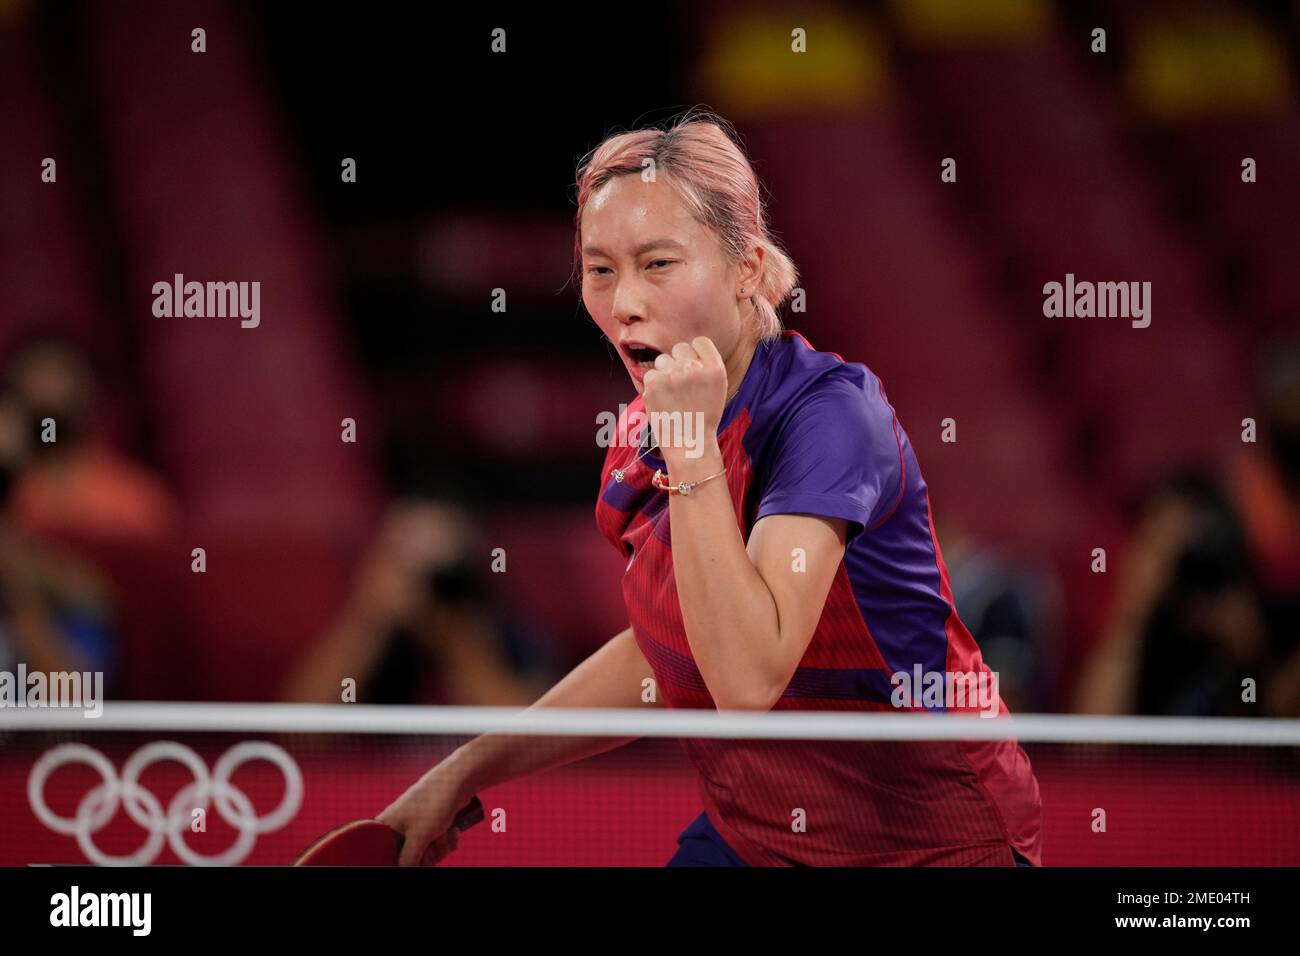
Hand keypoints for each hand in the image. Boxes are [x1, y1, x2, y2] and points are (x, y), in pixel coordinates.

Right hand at [376, 759, 474, 865]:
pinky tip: (454, 830)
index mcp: (388, 826)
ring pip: (428, 851)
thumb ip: (408, 859)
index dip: (400, 861)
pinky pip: (439, 842)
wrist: (459, 780)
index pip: (385, 853)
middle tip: (435, 843)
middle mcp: (400, 825)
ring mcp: (418, 824)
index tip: (415, 856)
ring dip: (441, 847)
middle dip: (429, 855)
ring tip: (446, 832)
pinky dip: (448, 839)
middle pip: (410, 857)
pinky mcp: (433, 822)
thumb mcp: (419, 836)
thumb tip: (404, 869)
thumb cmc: (433, 803)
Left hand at [641, 336, 726, 468]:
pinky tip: (662, 401)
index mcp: (715, 369)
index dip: (695, 353)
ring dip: (665, 373)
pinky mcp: (654, 384)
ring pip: (663, 360)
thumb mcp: (718, 388)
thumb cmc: (703, 417)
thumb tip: (689, 348)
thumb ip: (707, 364)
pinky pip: (650, 374)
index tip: (694, 368)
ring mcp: (673, 375)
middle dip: (678, 362)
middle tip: (681, 385)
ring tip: (672, 395)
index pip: (700, 341)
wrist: (689, 444)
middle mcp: (694, 368)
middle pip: (680, 348)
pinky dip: (653, 386)